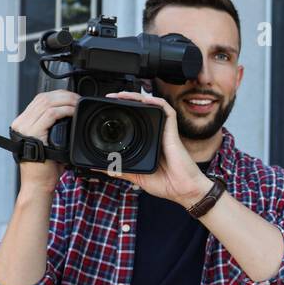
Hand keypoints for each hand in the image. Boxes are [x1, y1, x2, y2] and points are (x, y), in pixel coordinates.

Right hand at [11, 90, 78, 193]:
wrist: (38, 184)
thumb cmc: (45, 168)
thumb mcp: (48, 143)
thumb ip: (53, 129)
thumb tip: (69, 117)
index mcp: (22, 123)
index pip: (40, 100)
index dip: (58, 95)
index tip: (73, 98)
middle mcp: (21, 123)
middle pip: (43, 97)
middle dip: (64, 95)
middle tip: (78, 99)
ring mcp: (25, 127)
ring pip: (47, 102)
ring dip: (66, 101)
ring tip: (77, 104)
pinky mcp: (32, 132)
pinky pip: (50, 114)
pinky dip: (64, 110)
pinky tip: (73, 112)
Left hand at [97, 90, 206, 204]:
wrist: (182, 190)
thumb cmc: (166, 184)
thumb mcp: (136, 176)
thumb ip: (120, 170)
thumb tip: (101, 168)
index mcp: (147, 143)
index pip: (134, 121)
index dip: (122, 112)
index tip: (107, 109)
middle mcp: (156, 134)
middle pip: (141, 110)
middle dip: (125, 100)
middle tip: (110, 98)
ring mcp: (164, 131)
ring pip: (151, 106)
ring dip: (136, 97)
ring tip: (121, 95)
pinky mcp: (172, 131)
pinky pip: (167, 110)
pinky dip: (156, 102)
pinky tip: (144, 99)